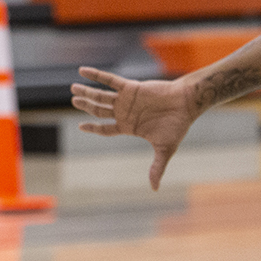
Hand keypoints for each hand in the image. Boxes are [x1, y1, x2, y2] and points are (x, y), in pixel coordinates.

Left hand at [70, 67, 198, 189]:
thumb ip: (157, 167)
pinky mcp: (130, 87)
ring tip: (73, 88)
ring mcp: (126, 99)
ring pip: (101, 96)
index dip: (93, 128)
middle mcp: (124, 112)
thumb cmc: (177, 125)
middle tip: (74, 101)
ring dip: (87, 92)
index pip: (105, 129)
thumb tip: (154, 189)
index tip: (81, 126)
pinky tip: (83, 71)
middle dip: (86, 106)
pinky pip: (110, 80)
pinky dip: (96, 76)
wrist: (186, 104)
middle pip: (99, 110)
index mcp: (128, 126)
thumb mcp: (165, 149)